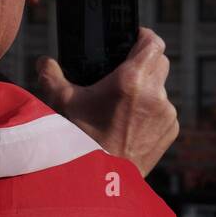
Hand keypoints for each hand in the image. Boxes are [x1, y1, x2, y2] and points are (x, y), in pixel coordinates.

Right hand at [36, 28, 178, 176]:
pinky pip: (165, 110)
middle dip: (145, 61)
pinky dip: (152, 111)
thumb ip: (50, 75)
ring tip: (124, 103)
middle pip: (160, 62)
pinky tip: (131, 122)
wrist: (101, 180)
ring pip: (162, 88)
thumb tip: (44, 62)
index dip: (144, 36)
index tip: (133, 39)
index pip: (153, 42)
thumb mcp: (61, 102)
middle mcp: (155, 95)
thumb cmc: (81, 139)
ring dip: (148, 88)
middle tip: (125, 69)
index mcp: (132, 80)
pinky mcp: (170, 131)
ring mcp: (167, 114)